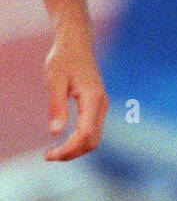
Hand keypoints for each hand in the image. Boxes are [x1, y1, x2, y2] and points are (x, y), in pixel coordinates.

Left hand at [44, 14, 107, 160]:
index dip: (70, 148)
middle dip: (72, 153)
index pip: (86, 134)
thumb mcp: (54, 79)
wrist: (77, 43)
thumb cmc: (64, 58)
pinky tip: (64, 142)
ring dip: (75, 149)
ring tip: (54, 153)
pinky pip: (91, 132)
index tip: (51, 155)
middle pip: (92, 141)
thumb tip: (55, 133)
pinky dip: (78, 142)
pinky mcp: (97, 108)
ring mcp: (101, 108)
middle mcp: (101, 106)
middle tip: (49, 157)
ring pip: (93, 139)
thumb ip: (56, 106)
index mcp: (93, 99)